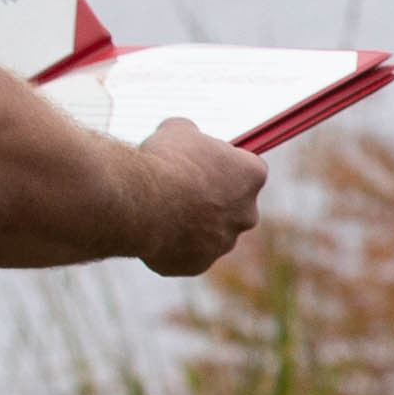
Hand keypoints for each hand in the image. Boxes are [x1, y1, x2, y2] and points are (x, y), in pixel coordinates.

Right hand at [135, 121, 270, 277]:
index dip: (223, 165)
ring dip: (192, 224)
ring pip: (209, 233)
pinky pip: (186, 254)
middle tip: (180, 190)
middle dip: (211, 199)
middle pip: (232, 205)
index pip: (247, 169)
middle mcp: (246, 214)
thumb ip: (191, 135)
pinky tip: (152, 230)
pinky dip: (172, 245)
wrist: (141, 202)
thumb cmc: (164, 161)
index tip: (203, 164)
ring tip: (161, 210)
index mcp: (252, 176)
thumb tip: (186, 136)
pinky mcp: (198, 265)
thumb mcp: (177, 129)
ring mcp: (223, 243)